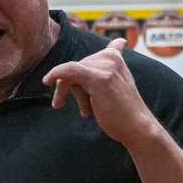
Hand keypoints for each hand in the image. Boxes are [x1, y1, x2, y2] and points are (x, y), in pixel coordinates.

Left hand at [43, 38, 160, 147]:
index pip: (88, 54)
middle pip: (75, 67)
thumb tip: (101, 54)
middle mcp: (111, 58)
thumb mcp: (111, 88)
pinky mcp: (99, 78)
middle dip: (75, 89)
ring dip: (74, 96)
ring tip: (86, 112)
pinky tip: (46, 81)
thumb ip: (97, 73)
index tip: (71, 67)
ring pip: (70, 74)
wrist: (136, 128)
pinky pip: (69, 71)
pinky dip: (55, 74)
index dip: (80, 62)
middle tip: (85, 111)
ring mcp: (106, 67)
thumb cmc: (122, 112)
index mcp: (115, 58)